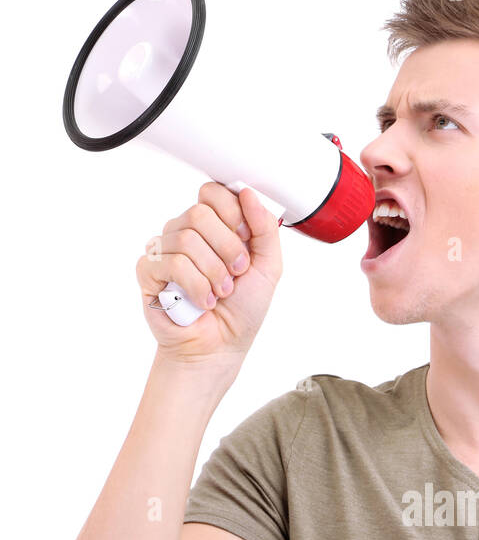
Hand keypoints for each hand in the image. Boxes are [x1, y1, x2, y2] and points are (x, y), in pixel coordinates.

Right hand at [136, 182, 282, 367]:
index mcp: (213, 227)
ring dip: (213, 273)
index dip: (232, 213)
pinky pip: (168, 262)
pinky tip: (202, 301)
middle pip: (199, 214)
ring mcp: (165, 251)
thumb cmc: (242, 311)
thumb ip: (265, 229)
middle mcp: (186, 234)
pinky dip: (194, 285)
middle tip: (236, 274)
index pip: (212, 192)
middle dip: (227, 248)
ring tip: (220, 294)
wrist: (221, 347)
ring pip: (185, 238)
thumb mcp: (268, 267)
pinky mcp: (148, 272)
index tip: (245, 239)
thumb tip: (247, 192)